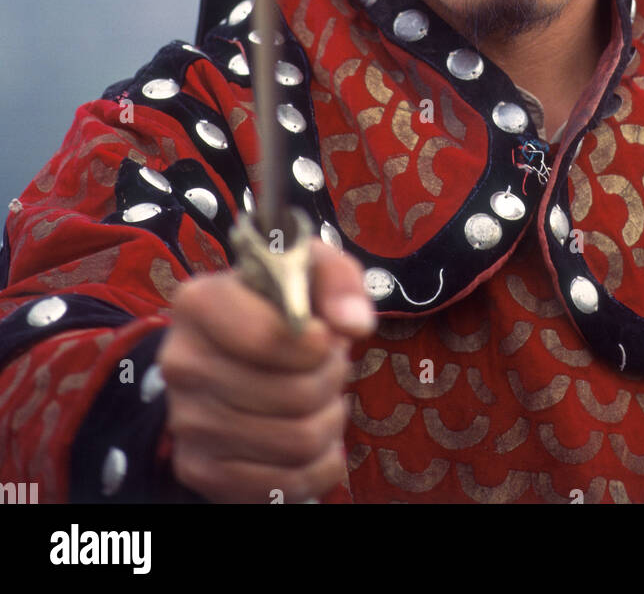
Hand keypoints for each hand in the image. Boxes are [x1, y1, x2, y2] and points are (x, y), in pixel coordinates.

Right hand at [157, 239, 374, 502]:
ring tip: (324, 397)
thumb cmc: (281, 304)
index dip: (318, 343)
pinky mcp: (200, 470)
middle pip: (292, 395)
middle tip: (331, 365)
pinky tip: (316, 438)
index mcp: (199, 303)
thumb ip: (338, 280)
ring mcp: (186, 421)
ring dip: (330, 420)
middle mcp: (181, 362)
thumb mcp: (311, 269)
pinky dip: (320, 465)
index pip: (269, 338)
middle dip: (332, 380)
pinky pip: (285, 484)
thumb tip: (354, 324)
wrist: (237, 350)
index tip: (326, 337)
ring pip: (296, 441)